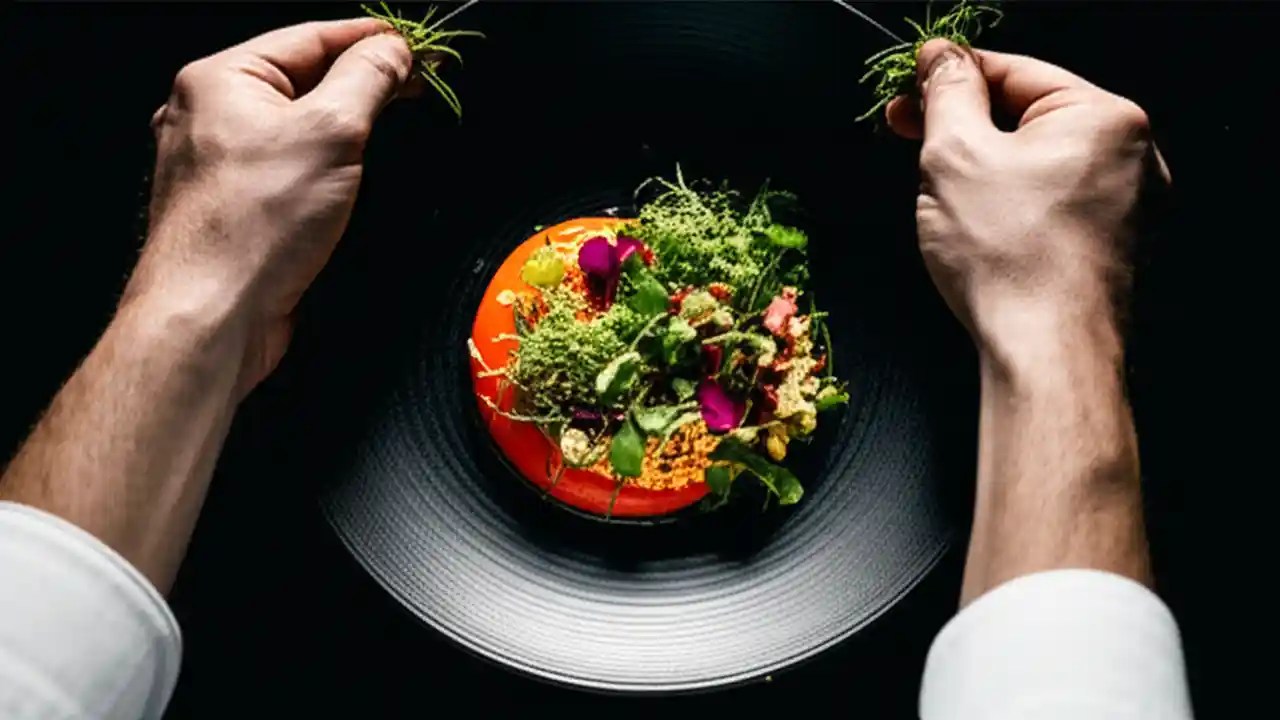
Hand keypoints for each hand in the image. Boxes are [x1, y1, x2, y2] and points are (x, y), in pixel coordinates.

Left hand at [128, 19, 412, 391]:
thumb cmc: (254, 227)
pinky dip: (321, 166)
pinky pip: (285, 167)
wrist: (212, 314)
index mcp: (220, 79)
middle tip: (415, 86)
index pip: (310, 37)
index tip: (417, 47)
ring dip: (342, 127)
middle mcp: (209, 114)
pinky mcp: (232, 207)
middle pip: (302, 79)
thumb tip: (393, 50)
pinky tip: (346, 178)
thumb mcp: (332, 132)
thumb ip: (368, 79)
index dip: (371, 39)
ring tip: (385, 127)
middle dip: (361, 82)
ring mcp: (217, 163)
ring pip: (295, 126)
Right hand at [885, 40, 1169, 365]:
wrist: (1045, 355)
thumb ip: (947, 93)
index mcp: (1104, 117)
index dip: (951, 76)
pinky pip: (1047, 205)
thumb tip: (942, 59)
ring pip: (1034, 164)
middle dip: (963, 128)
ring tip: (940, 197)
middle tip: (911, 136)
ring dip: (981, 170)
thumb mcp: (954, 155)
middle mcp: (1130, 156)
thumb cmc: (1010, 260)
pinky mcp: (1107, 247)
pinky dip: (1007, 208)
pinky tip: (974, 232)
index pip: (1013, 71)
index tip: (909, 86)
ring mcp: (1124, 206)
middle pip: (1026, 117)